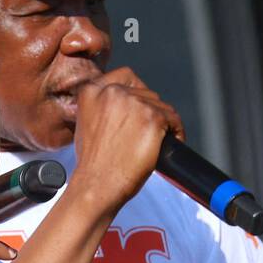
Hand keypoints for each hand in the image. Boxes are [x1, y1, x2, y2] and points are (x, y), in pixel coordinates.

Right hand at [69, 67, 184, 216]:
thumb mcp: (86, 125)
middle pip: (146, 92)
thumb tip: (125, 106)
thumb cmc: (93, 164)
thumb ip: (101, 108)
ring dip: (163, 123)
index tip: (140, 107)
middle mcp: (112, 92)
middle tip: (145, 134)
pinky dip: (175, 132)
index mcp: (91, 90)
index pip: (125, 76)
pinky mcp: (152, 117)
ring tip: (155, 142)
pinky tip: (169, 143)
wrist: (97, 185)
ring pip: (161, 106)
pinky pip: (173, 119)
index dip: (137, 91)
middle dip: (149, 112)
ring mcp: (133, 103)